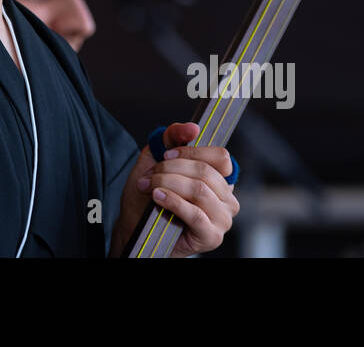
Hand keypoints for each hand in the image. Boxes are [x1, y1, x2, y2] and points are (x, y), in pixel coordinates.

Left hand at [111, 122, 238, 257]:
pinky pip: (196, 213)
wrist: (136, 226)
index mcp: (220, 179)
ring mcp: (223, 219)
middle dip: (171, 169)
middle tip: (151, 174)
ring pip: (199, 190)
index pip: (220, 157)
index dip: (191, 152)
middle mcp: (227, 198)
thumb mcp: (157, 158)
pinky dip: (173, 201)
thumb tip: (193, 127)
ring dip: (168, 184)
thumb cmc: (151, 194)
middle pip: (205, 172)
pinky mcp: (212, 236)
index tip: (166, 155)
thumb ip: (174, 137)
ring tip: (150, 187)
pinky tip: (157, 197)